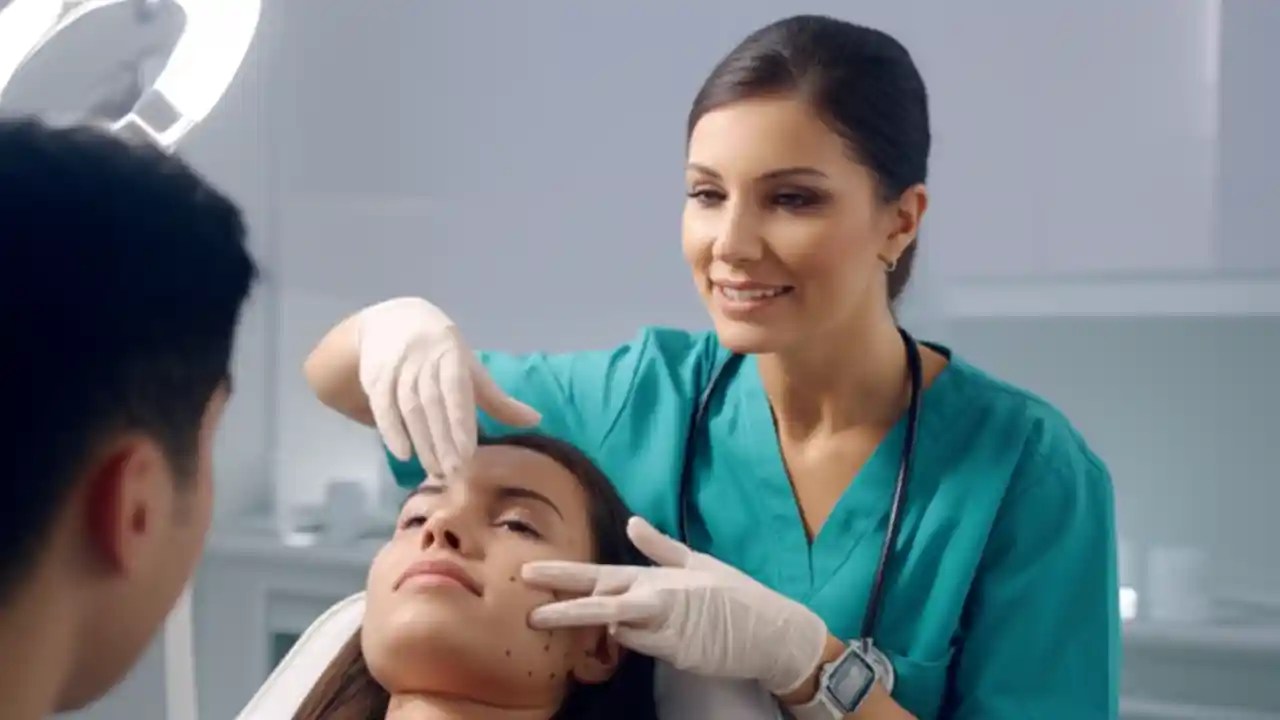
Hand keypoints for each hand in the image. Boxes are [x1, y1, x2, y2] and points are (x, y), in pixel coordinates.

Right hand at [357, 297, 539, 474]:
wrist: (392, 321)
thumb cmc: (441, 353)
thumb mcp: (469, 369)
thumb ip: (497, 399)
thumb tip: (535, 420)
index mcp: (452, 354)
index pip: (456, 390)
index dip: (461, 421)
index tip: (469, 453)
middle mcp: (423, 358)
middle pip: (432, 403)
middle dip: (442, 440)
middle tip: (454, 473)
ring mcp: (397, 367)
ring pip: (408, 407)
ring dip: (421, 441)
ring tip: (434, 471)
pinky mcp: (375, 377)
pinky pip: (382, 407)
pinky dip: (391, 431)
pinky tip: (402, 454)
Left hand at [522, 516, 828, 695]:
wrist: (771, 629)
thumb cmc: (733, 595)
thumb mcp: (697, 563)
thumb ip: (660, 547)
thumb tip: (632, 522)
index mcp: (654, 576)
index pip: (599, 574)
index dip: (563, 574)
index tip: (529, 573)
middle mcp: (655, 597)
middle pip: (599, 600)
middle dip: (561, 603)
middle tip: (526, 606)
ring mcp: (665, 626)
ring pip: (617, 628)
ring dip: (598, 625)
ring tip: (563, 621)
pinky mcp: (677, 651)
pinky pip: (642, 647)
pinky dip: (633, 641)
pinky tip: (628, 635)